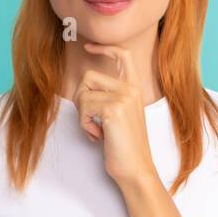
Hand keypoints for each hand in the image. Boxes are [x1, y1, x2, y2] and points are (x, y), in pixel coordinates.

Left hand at [72, 42, 158, 183]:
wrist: (136, 169)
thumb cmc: (124, 146)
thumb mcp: (120, 116)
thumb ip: (109, 98)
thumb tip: (85, 86)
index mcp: (134, 89)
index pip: (122, 55)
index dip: (104, 48)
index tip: (89, 47)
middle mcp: (131, 89)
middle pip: (88, 76)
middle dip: (81, 99)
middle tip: (91, 120)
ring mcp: (124, 98)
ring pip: (83, 93)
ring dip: (82, 115)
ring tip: (97, 130)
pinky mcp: (113, 110)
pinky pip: (83, 108)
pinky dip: (84, 125)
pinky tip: (98, 136)